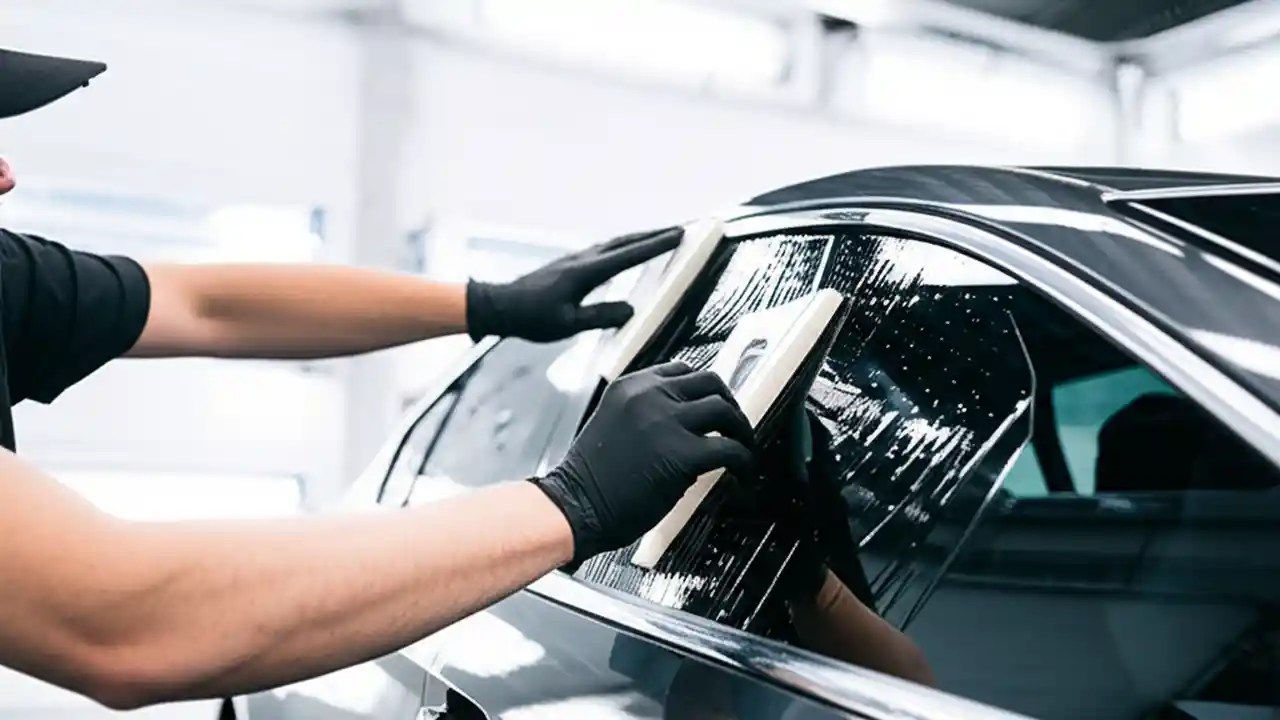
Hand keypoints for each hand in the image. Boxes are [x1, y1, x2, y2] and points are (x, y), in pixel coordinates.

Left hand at [466, 227, 681, 341]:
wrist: (500, 306)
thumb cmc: (532, 319)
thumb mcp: (568, 325)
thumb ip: (600, 316)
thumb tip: (631, 311)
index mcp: (586, 272)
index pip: (629, 255)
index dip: (656, 245)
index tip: (680, 234)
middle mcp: (584, 260)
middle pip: (627, 241)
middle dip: (656, 233)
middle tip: (683, 227)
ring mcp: (577, 259)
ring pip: (617, 242)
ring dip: (642, 237)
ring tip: (664, 234)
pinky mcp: (572, 264)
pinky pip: (607, 249)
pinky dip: (626, 245)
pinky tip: (629, 248)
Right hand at [531, 361, 755, 562]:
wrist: (573, 508)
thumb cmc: (590, 481)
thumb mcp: (613, 426)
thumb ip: (645, 415)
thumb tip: (688, 426)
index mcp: (631, 386)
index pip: (682, 370)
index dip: (705, 390)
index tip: (716, 407)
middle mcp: (649, 395)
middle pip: (711, 382)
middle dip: (729, 404)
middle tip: (737, 428)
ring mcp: (666, 422)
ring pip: (726, 409)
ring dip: (742, 431)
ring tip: (745, 452)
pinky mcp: (682, 454)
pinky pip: (731, 450)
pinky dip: (745, 465)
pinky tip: (744, 479)